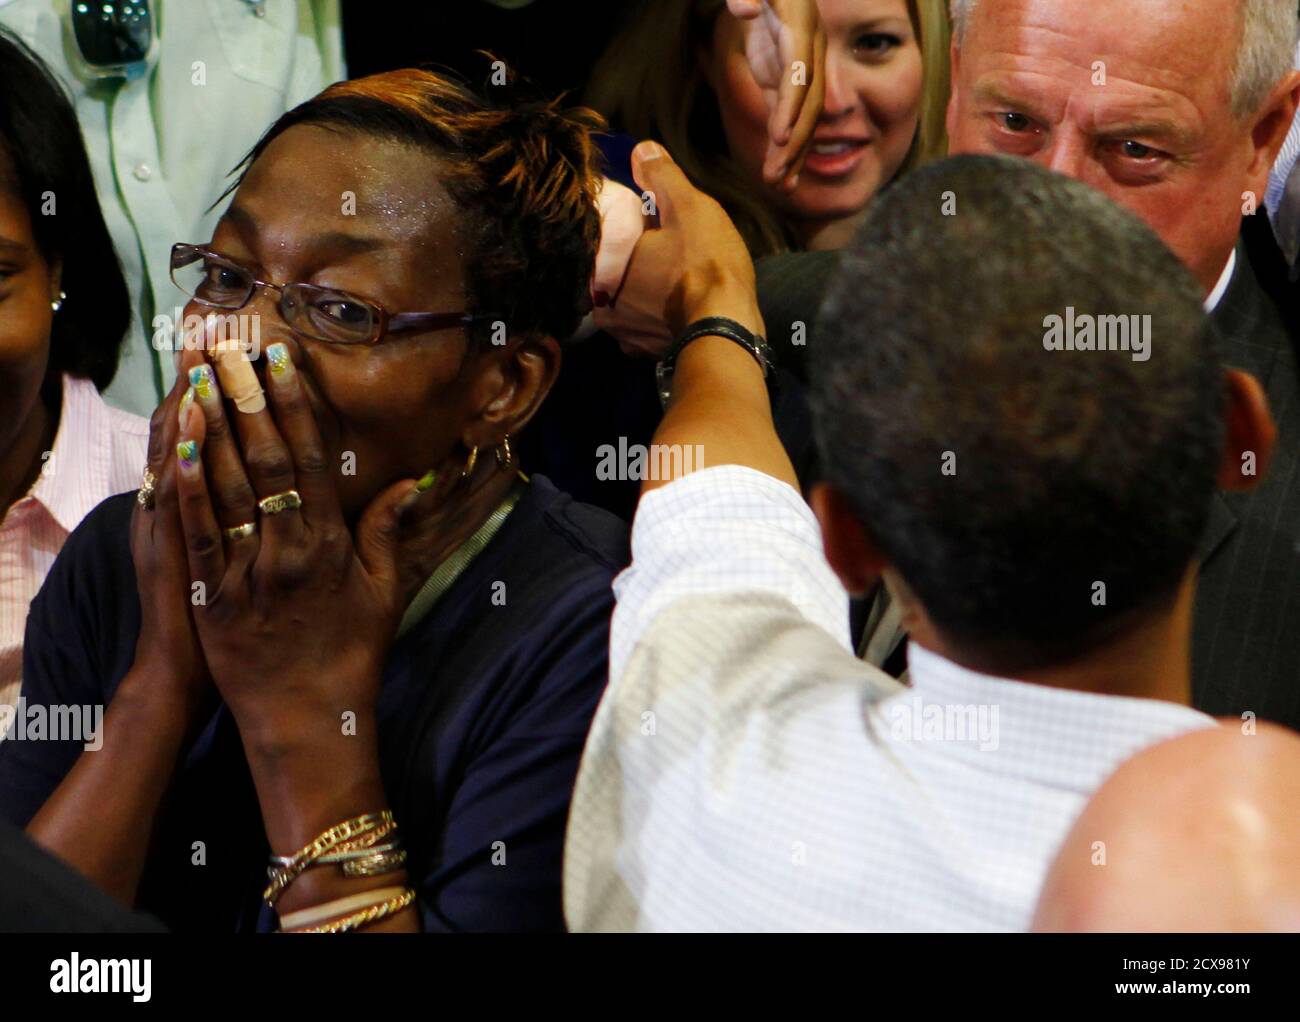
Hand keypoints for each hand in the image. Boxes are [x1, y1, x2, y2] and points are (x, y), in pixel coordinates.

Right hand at [128, 343, 214, 722]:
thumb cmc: (217, 618)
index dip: (222, 387)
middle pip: (192, 430)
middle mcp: (176, 507)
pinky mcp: (172, 554)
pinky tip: (184, 422)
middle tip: (218, 324)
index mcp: (198, 504)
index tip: (238, 339)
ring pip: (176, 454)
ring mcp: (169, 526)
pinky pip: (174, 501)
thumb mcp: (222, 556)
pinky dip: (178, 462)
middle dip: (207, 379)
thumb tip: (266, 467)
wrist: (183, 678)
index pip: (210, 432)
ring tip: (199, 349)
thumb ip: (238, 508)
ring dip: (189, 402)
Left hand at [170, 340, 445, 744]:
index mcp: (333, 545)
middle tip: (233, 349)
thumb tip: (411, 481)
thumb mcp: (385, 593)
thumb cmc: (351, 656)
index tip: (285, 362)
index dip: (298, 406)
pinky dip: (187, 489)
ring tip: (201, 380)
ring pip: (229, 489)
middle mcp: (290, 551)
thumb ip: (389, 532)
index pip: (314, 460)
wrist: (309, 719)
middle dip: (250, 400)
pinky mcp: (214, 596)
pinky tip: (177, 448)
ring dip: (214, 430)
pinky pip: (199, 534)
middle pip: (268, 461)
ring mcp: (249, 573)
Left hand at [594, 141, 762, 356]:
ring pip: (633, 298)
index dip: (636, 224)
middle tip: (673, 249)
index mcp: (603, 266)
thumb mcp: (688, 206)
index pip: (610, 235)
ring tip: (680, 275)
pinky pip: (649, 325)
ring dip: (650, 288)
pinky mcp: (648, 353)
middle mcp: (603, 305)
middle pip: (620, 268)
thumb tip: (641, 150)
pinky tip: (682, 304)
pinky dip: (662, 314)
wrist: (729, 327)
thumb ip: (661, 175)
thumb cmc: (705, 264)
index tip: (658, 222)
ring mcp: (625, 334)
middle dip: (642, 258)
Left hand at [727, 0, 825, 188]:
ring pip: (806, 116)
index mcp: (802, 24)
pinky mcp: (785, 77)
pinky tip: (781, 175)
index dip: (792, 105)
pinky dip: (786, 146)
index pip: (800, 72)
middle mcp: (809, 48)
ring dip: (794, 153)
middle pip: (811, 103)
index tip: (780, 137)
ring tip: (779, 187)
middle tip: (776, 177)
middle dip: (796, 142)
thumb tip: (744, 9)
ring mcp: (800, 65)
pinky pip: (791, 115)